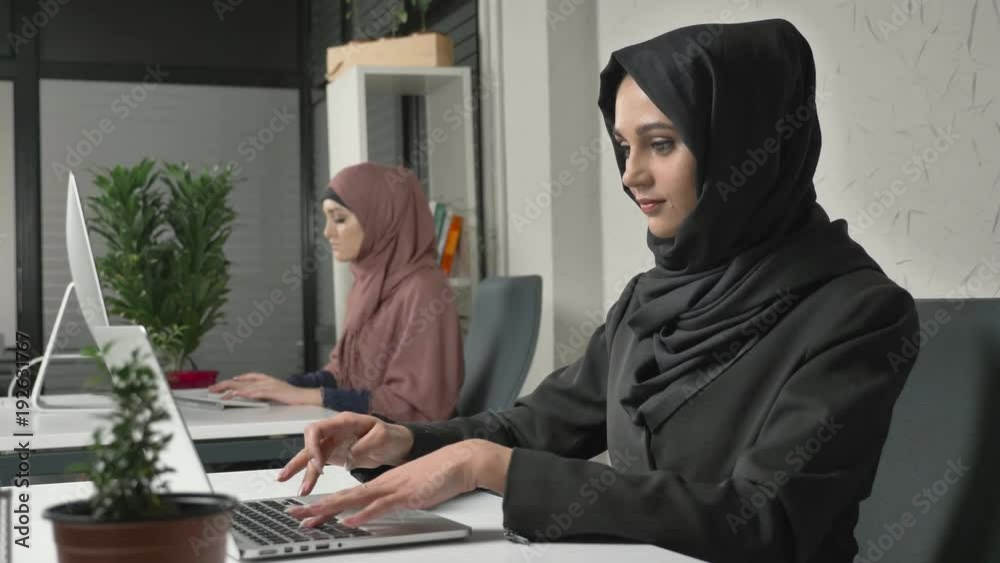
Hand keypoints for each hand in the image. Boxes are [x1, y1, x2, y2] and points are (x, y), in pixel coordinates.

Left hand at [207, 373, 321, 405]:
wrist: (306, 396)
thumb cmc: (293, 397)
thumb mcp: (276, 393)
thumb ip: (265, 393)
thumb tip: (254, 396)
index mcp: (266, 380)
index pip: (247, 377)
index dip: (235, 380)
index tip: (224, 384)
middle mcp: (265, 380)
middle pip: (241, 381)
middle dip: (225, 384)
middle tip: (212, 388)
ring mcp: (269, 385)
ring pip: (246, 386)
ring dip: (231, 389)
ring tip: (219, 391)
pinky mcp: (272, 391)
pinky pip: (256, 392)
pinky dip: (246, 393)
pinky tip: (238, 394)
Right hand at [277, 412, 415, 494]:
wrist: (398, 445)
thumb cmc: (391, 436)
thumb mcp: (383, 436)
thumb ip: (365, 444)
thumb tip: (349, 455)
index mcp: (344, 422)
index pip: (317, 429)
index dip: (312, 445)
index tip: (319, 464)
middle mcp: (334, 431)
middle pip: (309, 443)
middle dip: (297, 461)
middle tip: (285, 477)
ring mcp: (334, 444)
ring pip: (312, 457)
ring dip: (304, 473)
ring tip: (299, 491)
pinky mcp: (336, 456)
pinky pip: (320, 465)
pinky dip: (313, 476)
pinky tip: (307, 487)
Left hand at [284, 439, 511, 528]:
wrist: (459, 461)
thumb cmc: (439, 474)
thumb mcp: (411, 488)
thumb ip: (396, 498)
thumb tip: (385, 509)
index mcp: (383, 482)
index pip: (348, 494)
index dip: (326, 503)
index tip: (307, 511)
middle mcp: (383, 483)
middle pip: (344, 496)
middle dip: (317, 507)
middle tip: (294, 515)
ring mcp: (393, 488)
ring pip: (355, 500)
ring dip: (331, 510)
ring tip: (311, 518)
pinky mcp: (406, 495)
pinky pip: (381, 506)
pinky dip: (364, 514)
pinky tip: (350, 521)